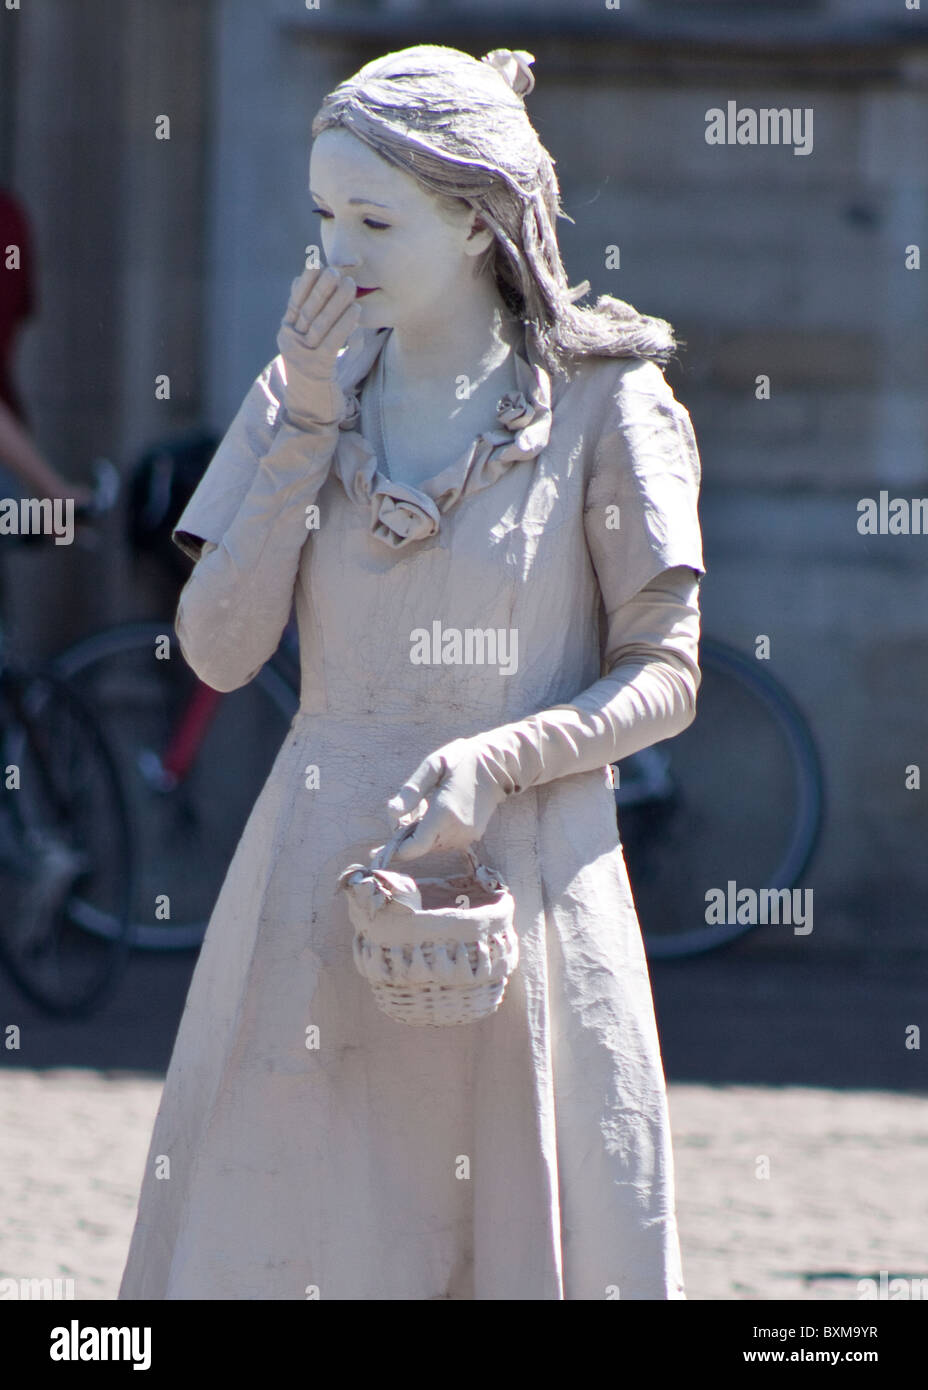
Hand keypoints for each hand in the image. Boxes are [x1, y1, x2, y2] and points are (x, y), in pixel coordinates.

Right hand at [276, 266, 361, 426]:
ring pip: (320, 323)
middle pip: (308, 309)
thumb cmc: (315, 376)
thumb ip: (306, 319)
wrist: (311, 412)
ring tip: (352, 285)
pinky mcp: (316, 368)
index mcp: (287, 333)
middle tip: (338, 270)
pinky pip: (332, 341)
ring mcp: (301, 356)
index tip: (317, 262)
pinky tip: (356, 311)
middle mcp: (289, 342)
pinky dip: (345, 324)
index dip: (306, 281)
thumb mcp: (308, 346)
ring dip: (337, 301)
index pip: (295, 301)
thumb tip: (301, 285)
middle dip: (323, 287)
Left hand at [385, 736, 510, 860]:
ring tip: (426, 805)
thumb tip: (392, 813)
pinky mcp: (472, 837)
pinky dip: (433, 832)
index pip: (414, 847)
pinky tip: (437, 811)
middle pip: (419, 847)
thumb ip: (411, 791)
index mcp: (444, 813)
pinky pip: (443, 842)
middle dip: (406, 835)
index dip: (394, 852)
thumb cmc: (463, 760)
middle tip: (409, 809)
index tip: (376, 852)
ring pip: (431, 846)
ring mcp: (466, 836)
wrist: (499, 766)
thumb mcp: (434, 766)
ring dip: (420, 832)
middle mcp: (456, 830)